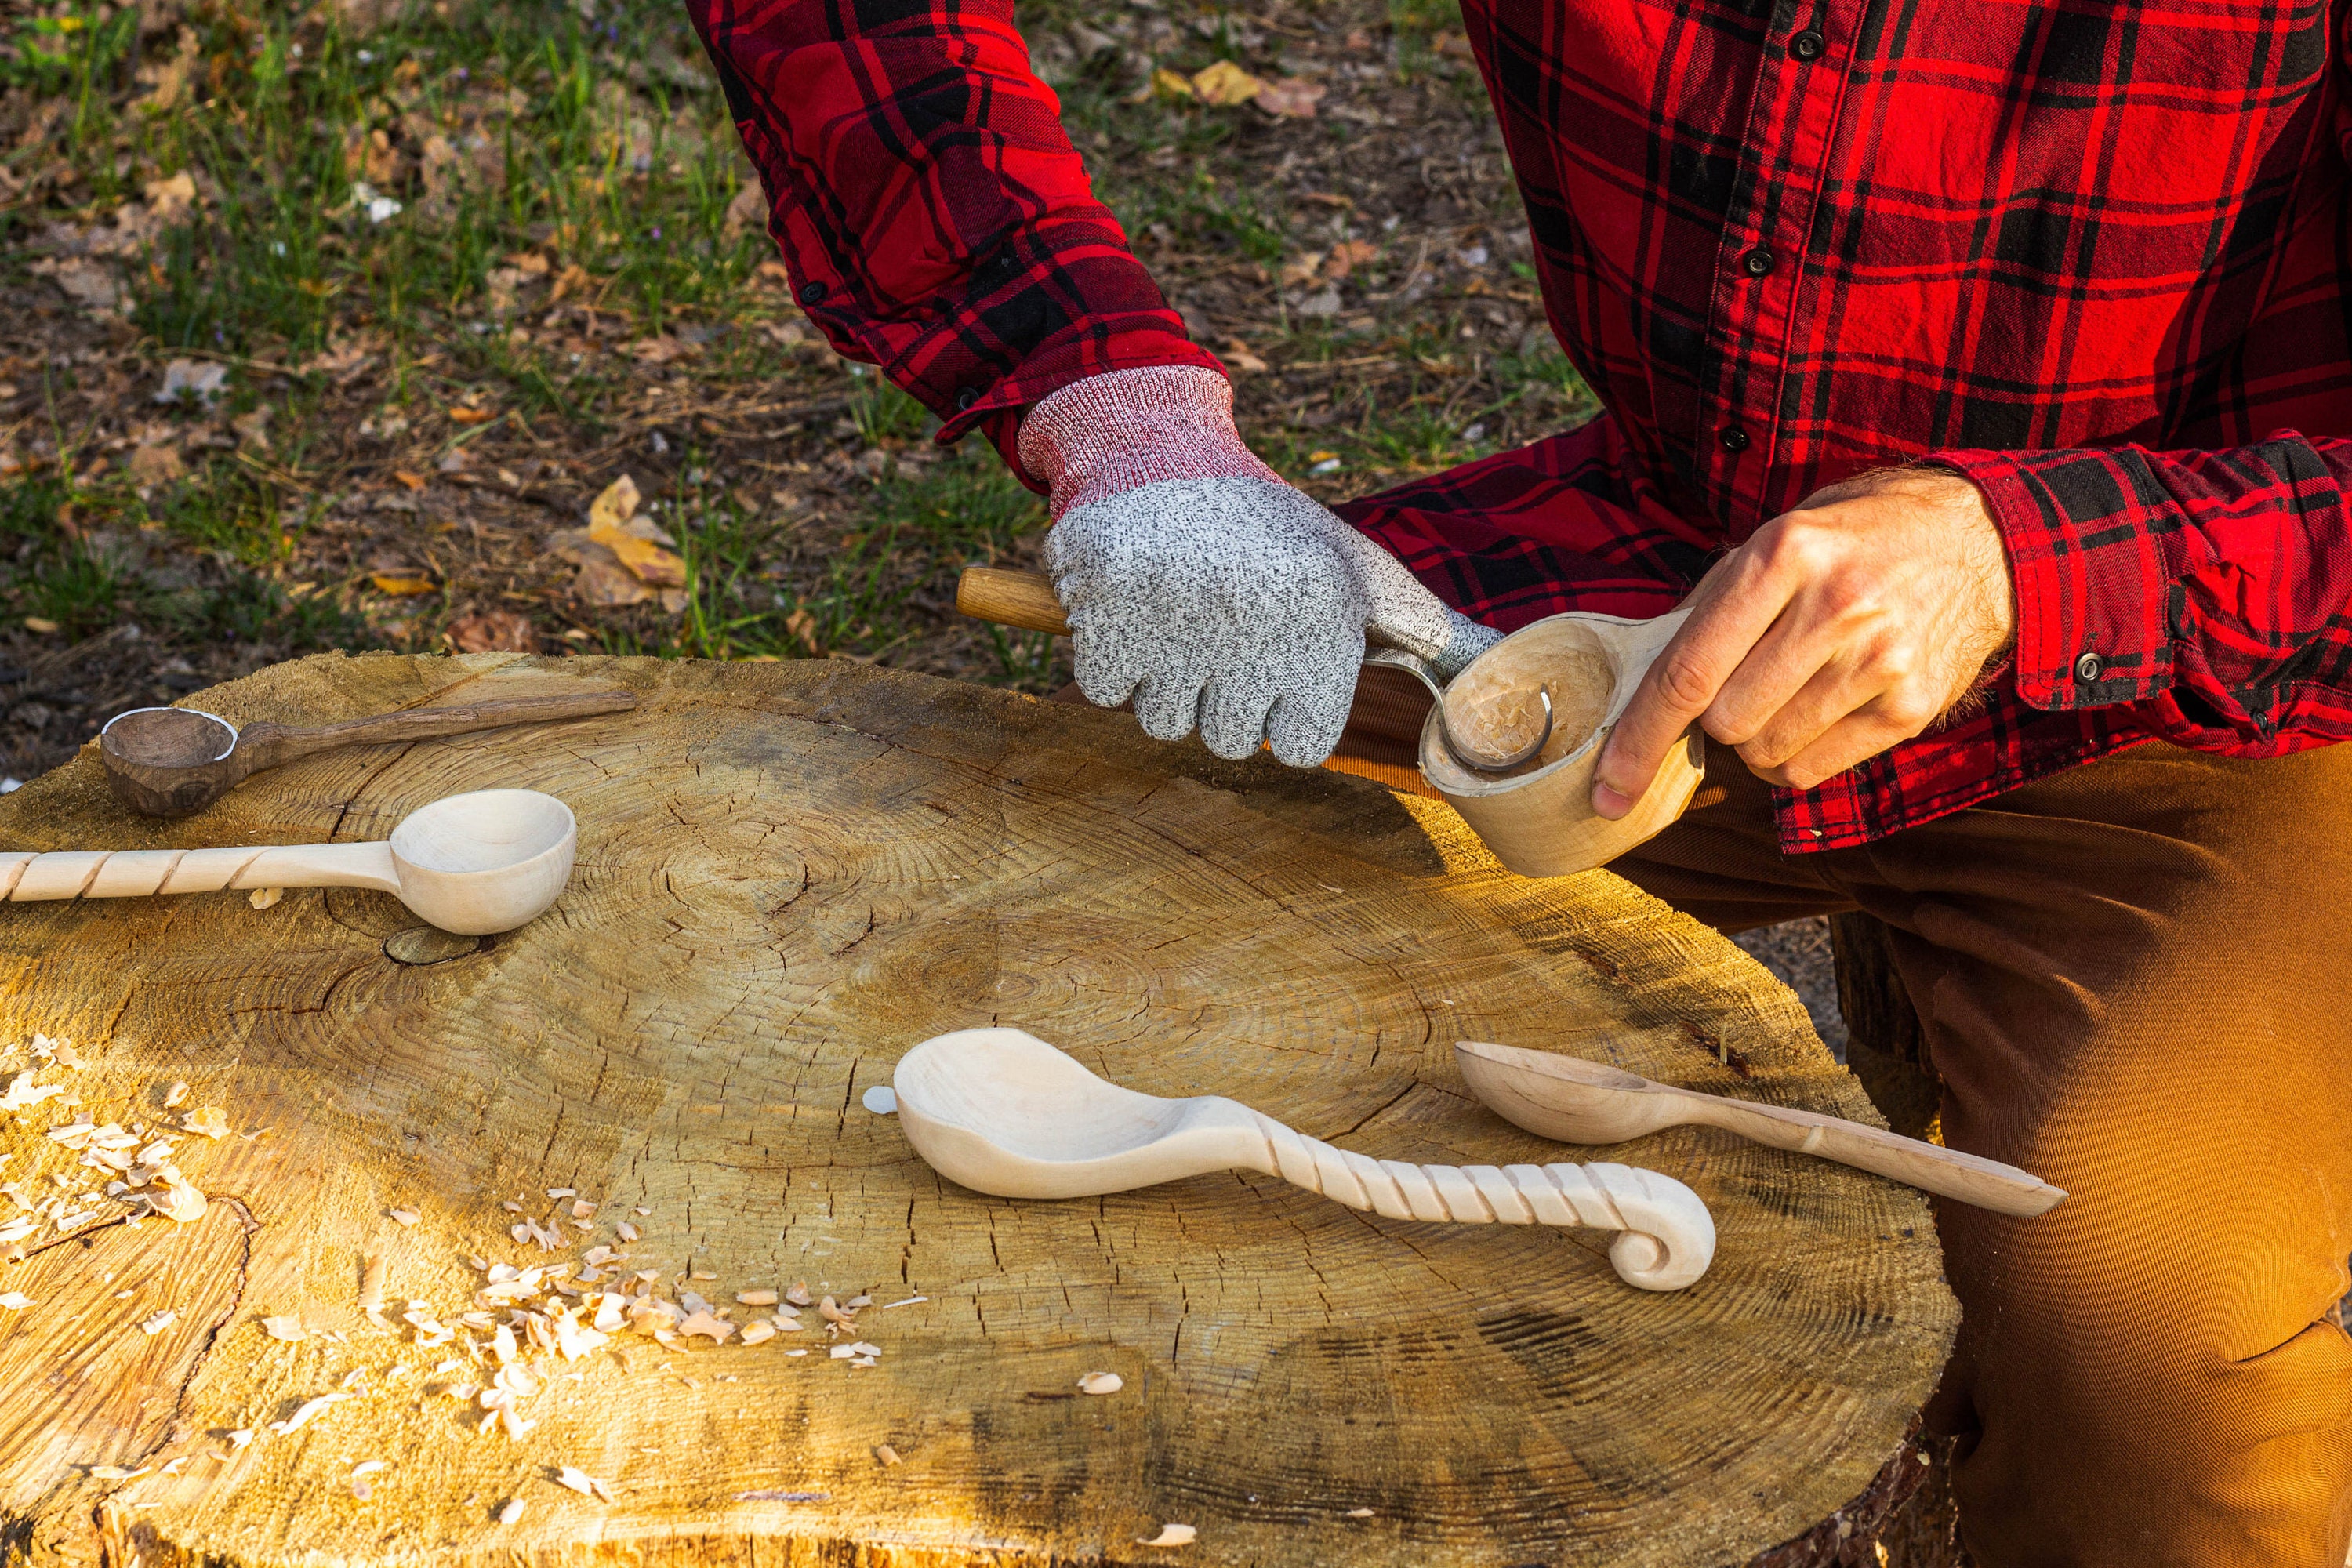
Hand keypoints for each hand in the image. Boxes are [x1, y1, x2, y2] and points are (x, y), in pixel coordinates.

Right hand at [1025, 366, 1497, 765]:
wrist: (1159, 451)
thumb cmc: (1271, 530)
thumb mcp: (1358, 567)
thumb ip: (1425, 628)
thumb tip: (1492, 675)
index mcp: (1323, 619)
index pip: (1301, 744)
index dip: (1284, 710)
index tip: (1275, 666)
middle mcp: (1254, 623)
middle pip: (1231, 740)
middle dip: (1224, 697)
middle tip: (1222, 635)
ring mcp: (1174, 618)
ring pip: (1165, 722)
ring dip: (1166, 680)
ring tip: (1180, 616)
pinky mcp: (1104, 608)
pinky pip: (1107, 690)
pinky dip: (1112, 658)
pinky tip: (1135, 606)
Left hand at [1591, 466, 2015, 814]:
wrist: (1975, 542)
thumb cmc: (1851, 545)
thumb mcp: (1775, 541)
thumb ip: (1707, 608)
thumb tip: (1636, 688)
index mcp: (1783, 556)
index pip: (1689, 671)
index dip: (1639, 737)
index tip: (1608, 784)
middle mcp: (1834, 607)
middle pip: (1726, 722)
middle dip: (1717, 719)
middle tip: (1746, 680)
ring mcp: (1879, 660)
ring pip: (1766, 755)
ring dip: (1756, 741)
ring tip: (1787, 691)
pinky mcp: (1910, 706)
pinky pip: (1811, 772)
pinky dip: (1794, 758)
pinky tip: (1818, 712)